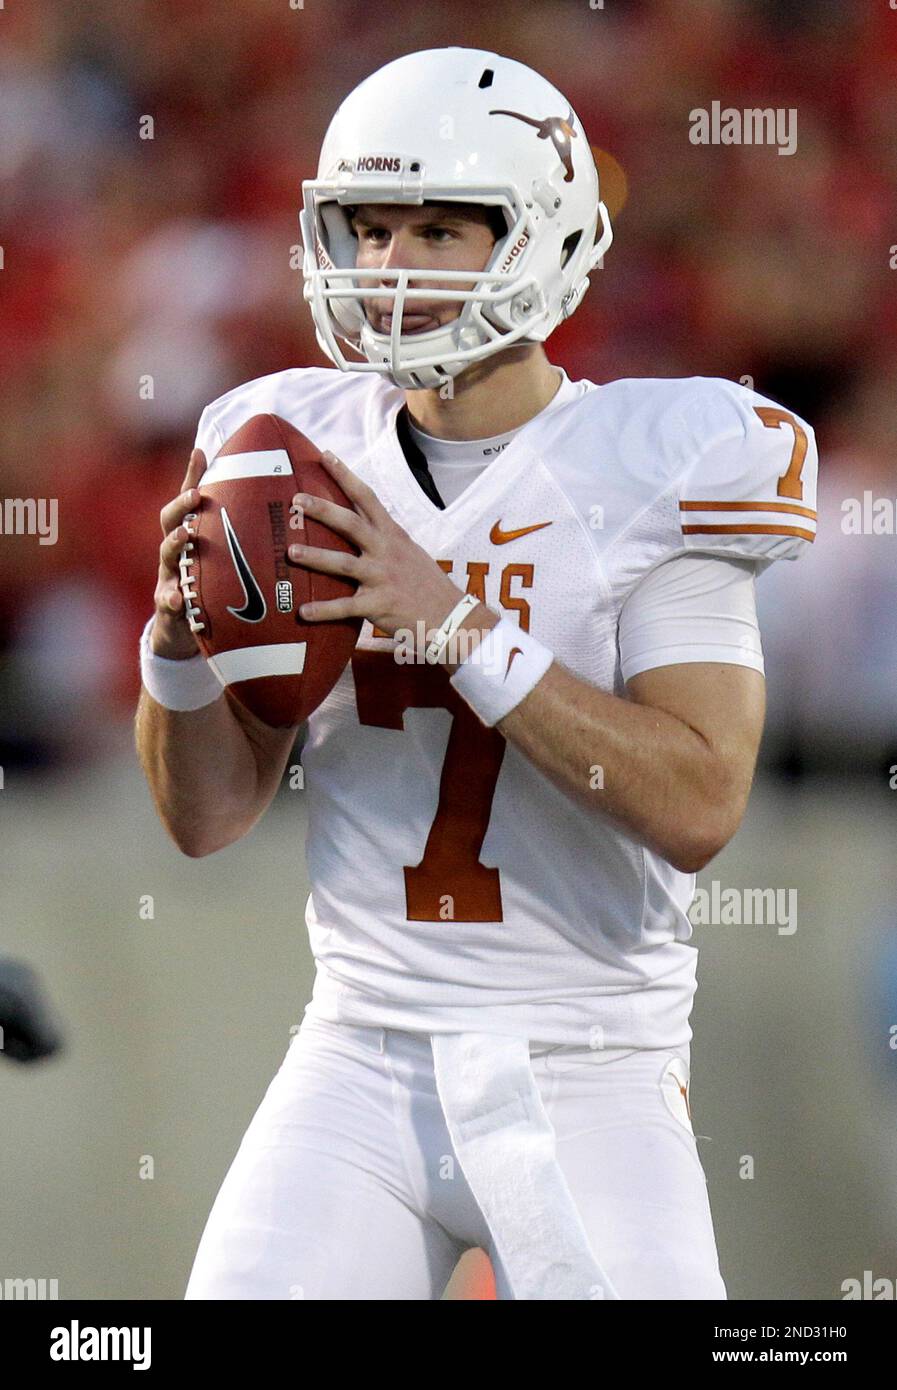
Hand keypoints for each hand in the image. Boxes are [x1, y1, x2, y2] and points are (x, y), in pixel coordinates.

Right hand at [152, 448, 206, 659]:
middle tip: (196, 496)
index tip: (201, 454)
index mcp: (187, 538)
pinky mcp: (167, 607)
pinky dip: (171, 599)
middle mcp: (174, 554)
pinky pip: (167, 601)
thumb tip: (242, 487)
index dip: (191, 476)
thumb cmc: (203, 584)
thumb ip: (226, 526)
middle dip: (181, 508)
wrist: (184, 630)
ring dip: (174, 545)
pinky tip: (177, 599)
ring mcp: (168, 578)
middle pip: (170, 523)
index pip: (186, 502)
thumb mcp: (214, 556)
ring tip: (184, 536)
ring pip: (166, 557)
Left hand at [287, 450, 464, 646]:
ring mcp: (383, 578)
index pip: (367, 497)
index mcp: (392, 535)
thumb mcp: (408, 552)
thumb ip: (383, 538)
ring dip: (316, 557)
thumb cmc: (425, 584)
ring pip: (344, 564)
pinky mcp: (379, 605)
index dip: (345, 475)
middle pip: (351, 525)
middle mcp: (386, 552)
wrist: (452, 617)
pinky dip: (323, 611)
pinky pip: (346, 607)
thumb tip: (357, 524)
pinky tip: (303, 612)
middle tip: (296, 500)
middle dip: (323, 510)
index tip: (324, 455)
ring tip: (291, 553)